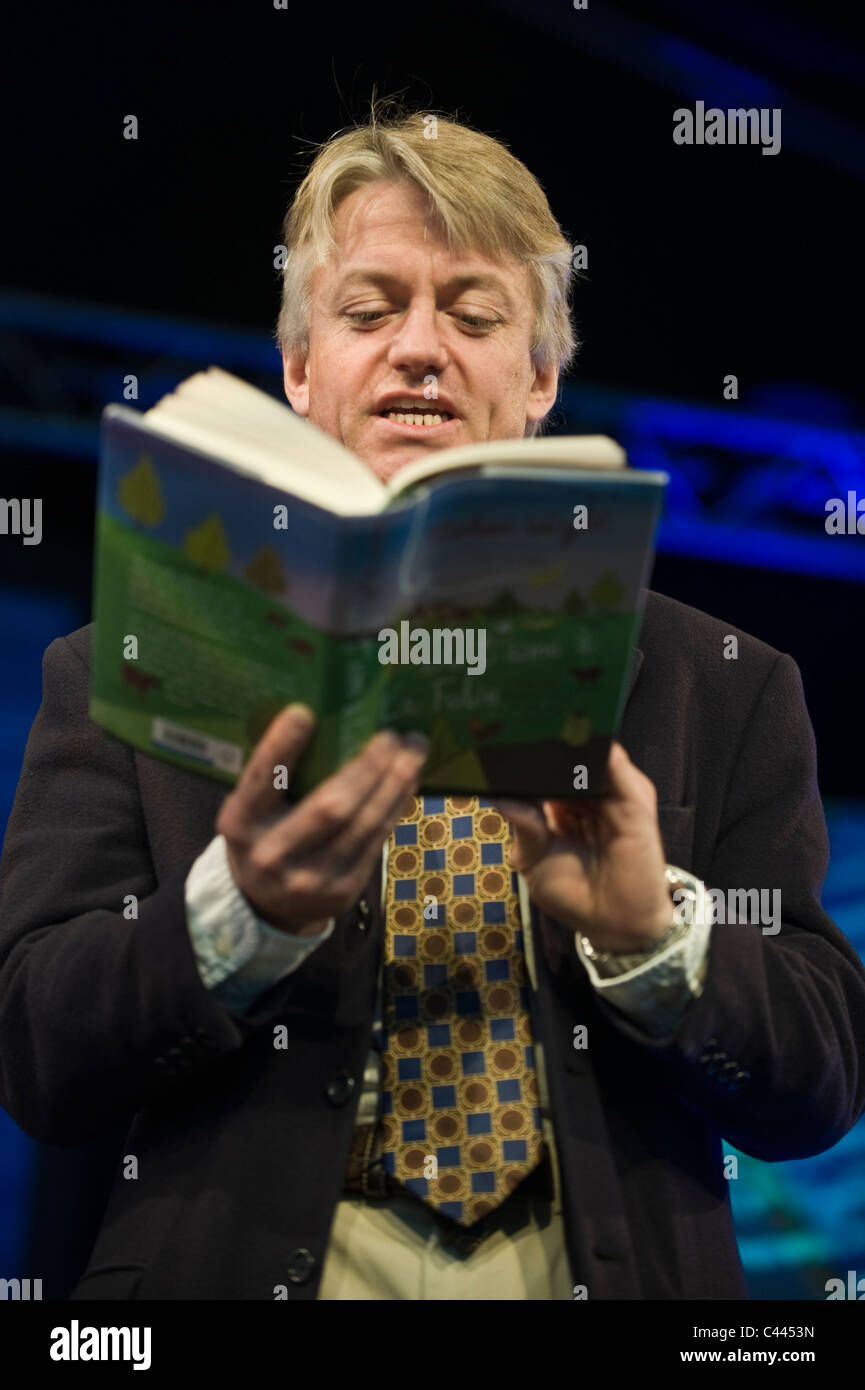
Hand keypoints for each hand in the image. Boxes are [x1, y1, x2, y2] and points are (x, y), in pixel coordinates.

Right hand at [216, 705, 427, 934]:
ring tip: (414, 751)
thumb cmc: (263, 834)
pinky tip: (408, 781)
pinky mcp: (342, 891)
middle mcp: (271, 855)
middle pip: (330, 806)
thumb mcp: (251, 809)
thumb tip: (328, 719)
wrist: (265, 904)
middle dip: (367, 766)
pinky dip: (396, 806)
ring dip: (395, 783)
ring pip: (364, 824)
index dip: (280, 747)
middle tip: (391, 734)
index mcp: (240, 824)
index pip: (260, 781)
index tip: (304, 712)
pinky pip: (377, 841)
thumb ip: (276, 777)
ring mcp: (309, 878)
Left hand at [491, 741, 670, 953]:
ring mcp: (610, 795)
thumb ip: (524, 825)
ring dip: (568, 738)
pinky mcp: (633, 800)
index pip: (539, 771)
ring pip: (589, 753)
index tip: (495, 738)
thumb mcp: (535, 859)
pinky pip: (616, 764)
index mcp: (559, 807)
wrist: (617, 924)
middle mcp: (586, 796)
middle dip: (542, 741)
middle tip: (516, 722)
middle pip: (565, 756)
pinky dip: (598, 749)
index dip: (521, 757)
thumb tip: (499, 794)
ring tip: (542, 721)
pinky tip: (578, 740)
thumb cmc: (574, 895)